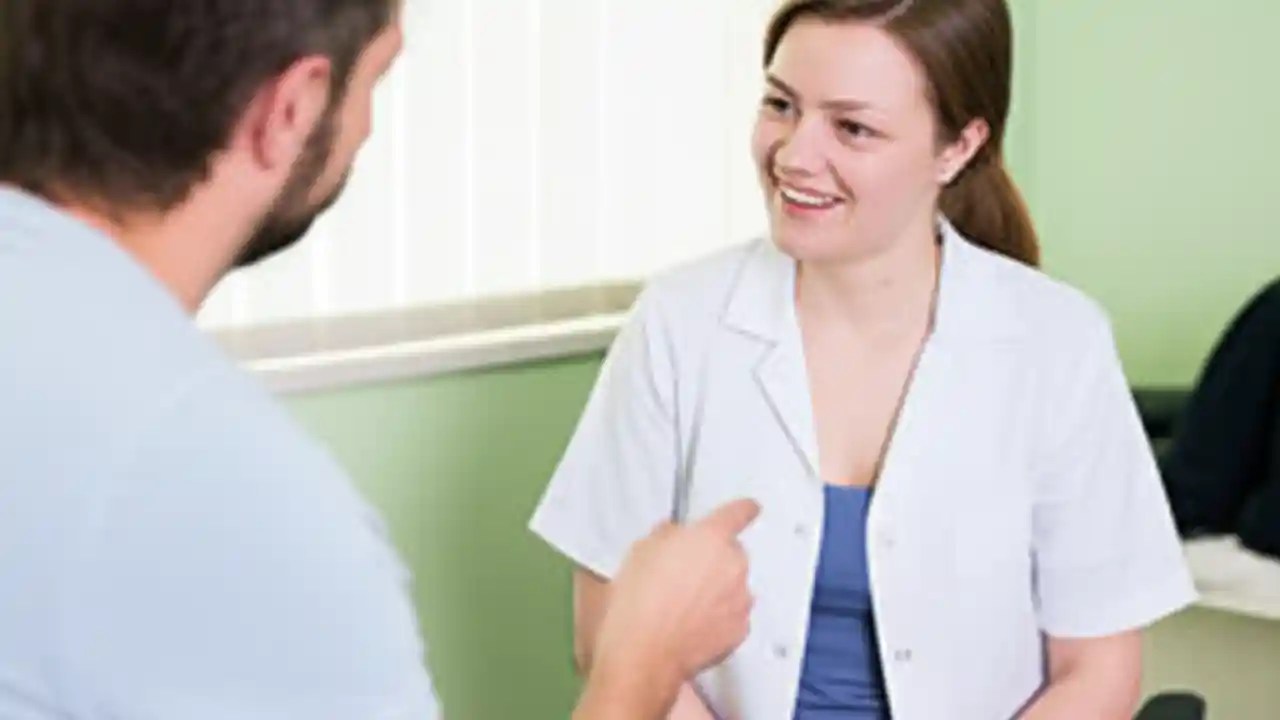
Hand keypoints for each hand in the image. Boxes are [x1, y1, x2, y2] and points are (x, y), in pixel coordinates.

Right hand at [593, 499, 759, 692]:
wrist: (644, 651)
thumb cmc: (639, 597)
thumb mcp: (642, 549)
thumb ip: (669, 535)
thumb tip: (677, 536)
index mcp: (711, 537)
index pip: (738, 512)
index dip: (742, 510)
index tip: (748, 508)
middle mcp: (735, 565)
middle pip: (733, 553)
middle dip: (714, 560)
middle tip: (685, 575)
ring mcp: (741, 599)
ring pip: (734, 586)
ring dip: (718, 590)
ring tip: (685, 607)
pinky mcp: (741, 630)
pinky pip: (734, 616)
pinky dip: (720, 618)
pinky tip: (693, 626)